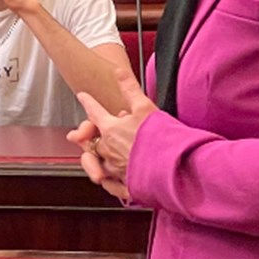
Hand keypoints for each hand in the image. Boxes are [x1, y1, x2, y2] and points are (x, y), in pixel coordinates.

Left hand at [70, 67, 159, 201]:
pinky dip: (108, 179)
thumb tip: (118, 71)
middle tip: (91, 132)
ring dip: (99, 158)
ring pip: (99, 164)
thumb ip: (129, 89)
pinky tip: (112, 177)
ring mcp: (115, 170)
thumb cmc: (162, 138)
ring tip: (106, 155)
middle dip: (91, 136)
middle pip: (93, 141)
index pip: (94, 112)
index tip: (82, 96)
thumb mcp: (145, 107)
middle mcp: (108, 151)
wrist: (176, 167)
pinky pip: (109, 184)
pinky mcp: (125, 186)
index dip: (88, 102)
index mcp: (111, 130)